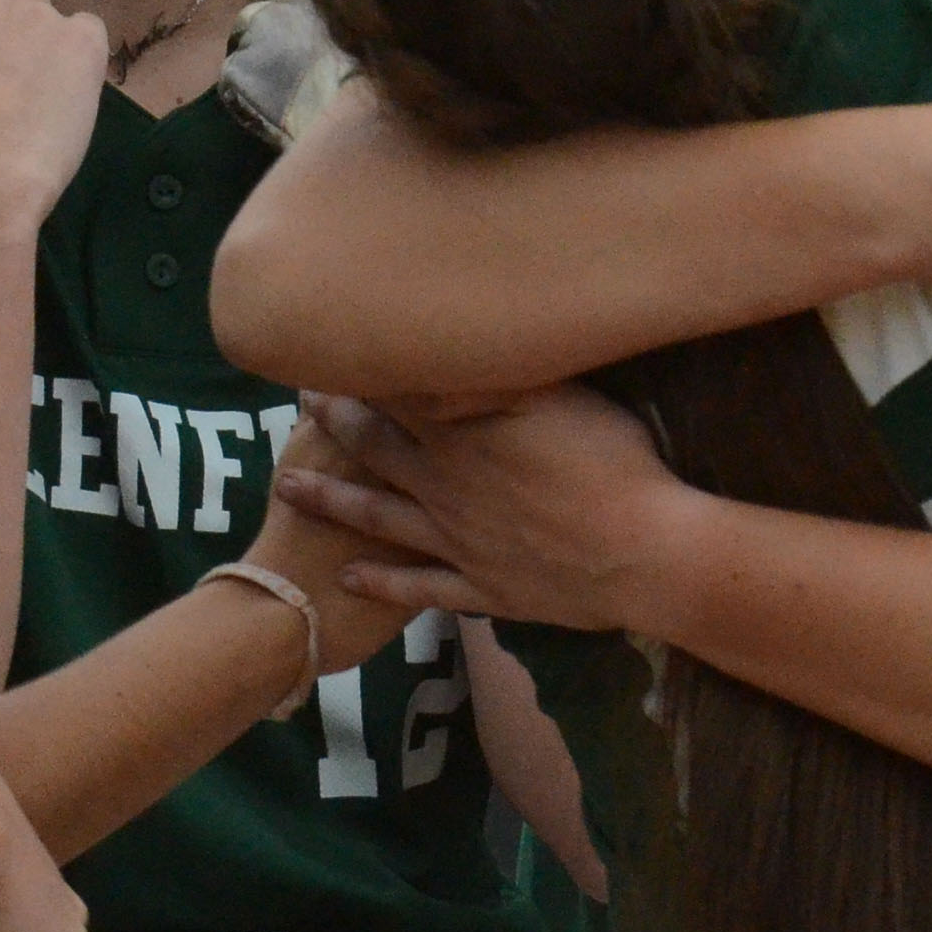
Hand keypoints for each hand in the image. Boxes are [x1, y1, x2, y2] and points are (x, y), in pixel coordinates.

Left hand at [270, 388, 701, 632]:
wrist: (643, 554)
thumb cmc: (611, 463)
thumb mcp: (555, 394)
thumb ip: (489, 372)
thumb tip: (432, 343)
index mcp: (461, 436)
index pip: (395, 394)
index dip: (357, 371)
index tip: (321, 347)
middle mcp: (445, 488)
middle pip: (376, 450)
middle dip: (336, 424)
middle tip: (300, 406)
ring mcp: (459, 544)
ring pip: (378, 518)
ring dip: (332, 501)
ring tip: (287, 486)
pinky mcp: (484, 588)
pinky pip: (419, 587)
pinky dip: (381, 582)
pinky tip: (350, 577)